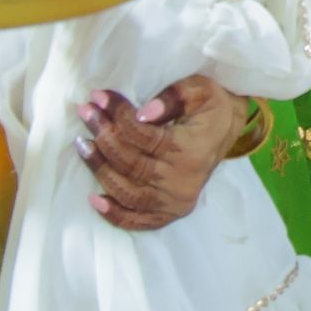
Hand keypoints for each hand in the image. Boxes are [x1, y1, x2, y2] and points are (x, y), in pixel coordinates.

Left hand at [82, 75, 247, 229]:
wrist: (228, 130)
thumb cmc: (211, 107)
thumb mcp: (200, 90)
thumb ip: (174, 97)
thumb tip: (144, 113)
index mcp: (191, 151)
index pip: (143, 136)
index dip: (117, 115)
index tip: (98, 97)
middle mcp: (183, 182)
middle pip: (131, 164)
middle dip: (103, 137)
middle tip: (86, 113)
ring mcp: (176, 201)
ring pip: (128, 192)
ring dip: (100, 169)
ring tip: (82, 145)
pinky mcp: (170, 213)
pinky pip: (138, 220)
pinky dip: (114, 214)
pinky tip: (94, 199)